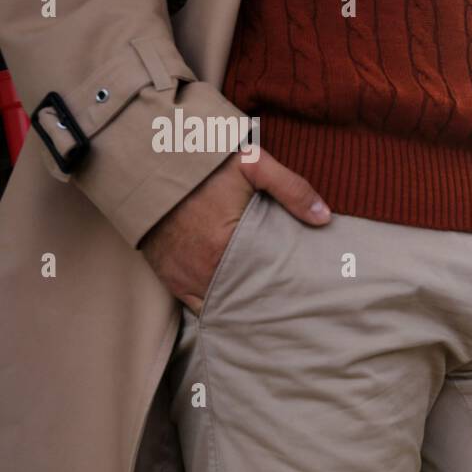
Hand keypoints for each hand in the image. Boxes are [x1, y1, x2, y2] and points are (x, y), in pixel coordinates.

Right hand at [141, 148, 330, 313]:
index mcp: (225, 246)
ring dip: (241, 308)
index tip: (303, 294)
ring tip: (267, 309)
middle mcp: (202, 269)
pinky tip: (237, 306)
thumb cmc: (202, 165)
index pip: (265, 283)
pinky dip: (217, 307)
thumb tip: (324, 217)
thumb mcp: (253, 165)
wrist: (146, 162)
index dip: (284, 290)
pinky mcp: (170, 278)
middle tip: (290, 306)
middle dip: (266, 303)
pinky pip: (197, 306)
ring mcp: (183, 277)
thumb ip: (292, 189)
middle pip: (243, 300)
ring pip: (221, 307)